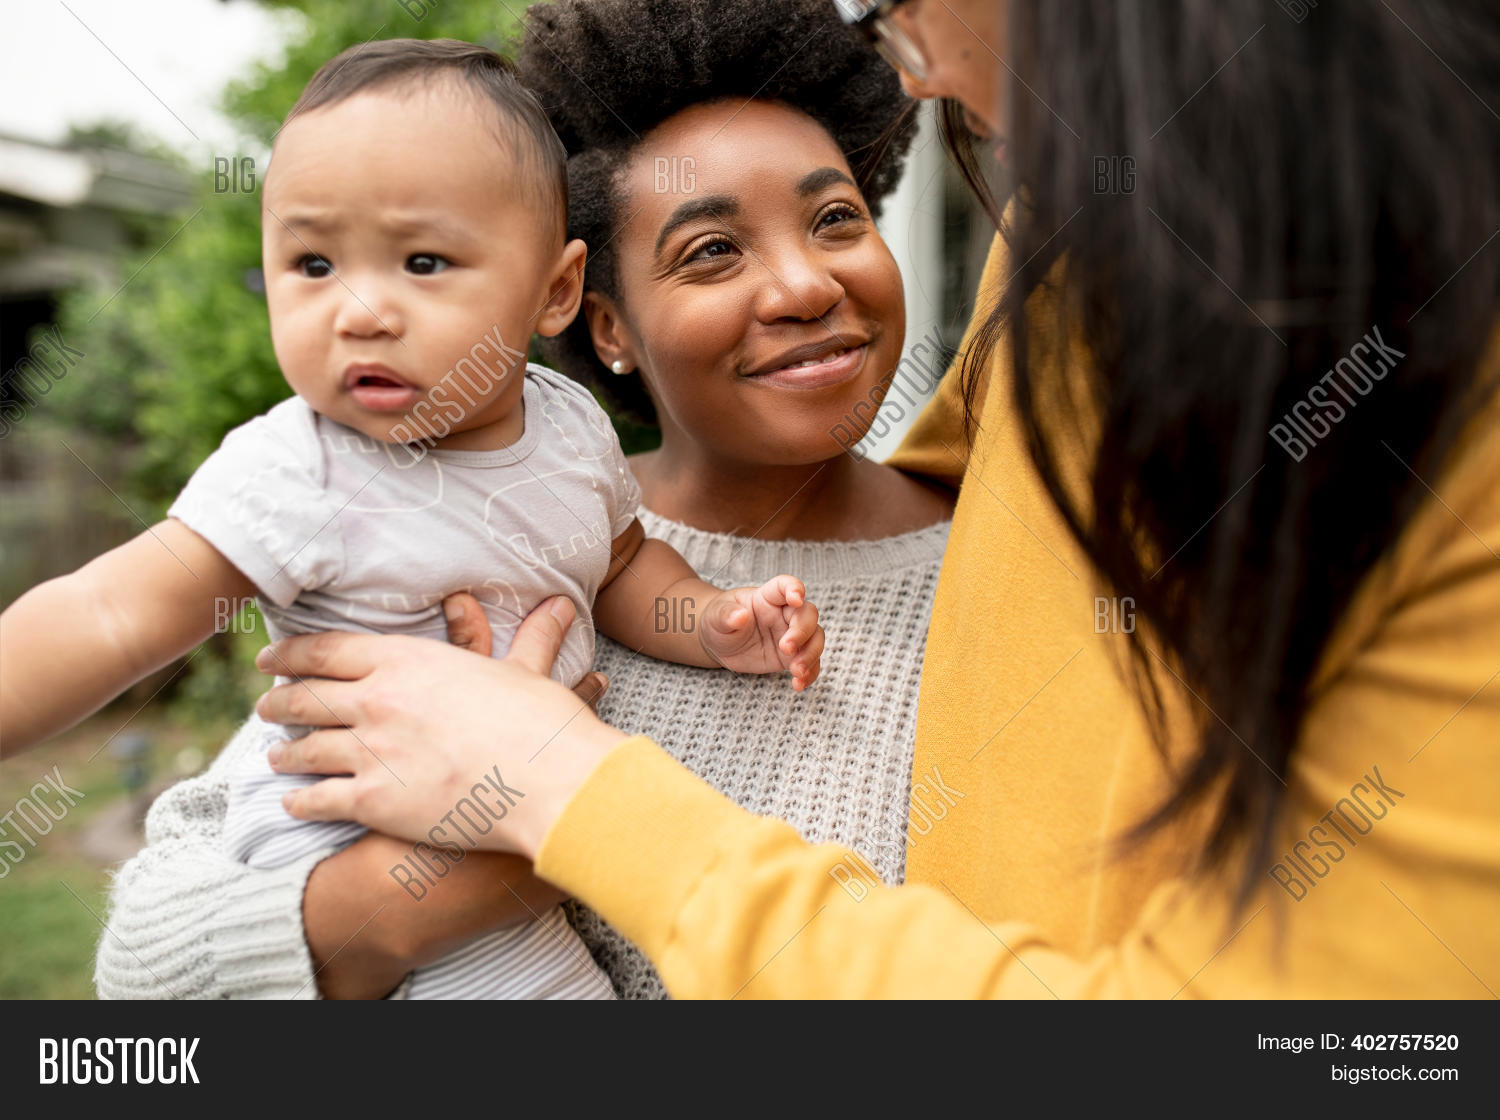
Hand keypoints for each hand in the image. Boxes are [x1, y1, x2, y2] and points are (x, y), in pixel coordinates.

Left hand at [256, 596, 628, 858]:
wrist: (547, 781)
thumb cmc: (542, 724)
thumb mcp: (526, 674)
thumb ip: (532, 639)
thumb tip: (561, 606)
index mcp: (407, 660)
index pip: (329, 651)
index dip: (292, 654)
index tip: (270, 658)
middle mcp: (378, 700)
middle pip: (306, 698)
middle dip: (278, 702)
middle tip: (265, 706)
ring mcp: (371, 751)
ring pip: (306, 749)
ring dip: (284, 753)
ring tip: (274, 756)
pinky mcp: (373, 801)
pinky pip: (319, 799)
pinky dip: (299, 802)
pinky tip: (292, 804)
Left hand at [698, 576, 822, 690]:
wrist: (718, 644)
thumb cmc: (719, 622)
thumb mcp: (716, 616)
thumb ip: (726, 615)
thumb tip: (740, 616)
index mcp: (767, 597)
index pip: (785, 585)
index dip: (795, 588)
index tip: (796, 599)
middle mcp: (784, 614)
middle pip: (807, 614)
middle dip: (802, 631)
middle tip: (785, 648)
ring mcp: (791, 635)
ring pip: (815, 639)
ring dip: (810, 654)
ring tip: (796, 671)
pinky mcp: (792, 656)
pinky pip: (810, 663)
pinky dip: (809, 674)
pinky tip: (798, 684)